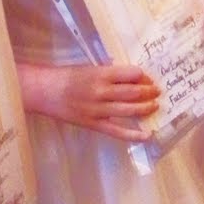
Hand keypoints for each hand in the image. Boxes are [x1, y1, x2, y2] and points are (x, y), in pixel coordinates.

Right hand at [23, 62, 159, 140]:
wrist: (45, 91)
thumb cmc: (67, 76)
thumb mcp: (89, 68)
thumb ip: (109, 73)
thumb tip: (132, 78)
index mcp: (100, 74)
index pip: (131, 74)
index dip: (144, 76)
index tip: (149, 78)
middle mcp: (101, 91)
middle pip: (133, 92)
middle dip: (149, 92)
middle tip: (158, 92)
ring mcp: (97, 110)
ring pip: (129, 110)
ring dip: (145, 108)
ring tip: (155, 106)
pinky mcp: (93, 124)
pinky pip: (117, 131)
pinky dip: (134, 134)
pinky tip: (147, 135)